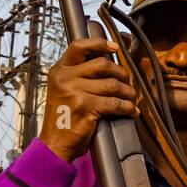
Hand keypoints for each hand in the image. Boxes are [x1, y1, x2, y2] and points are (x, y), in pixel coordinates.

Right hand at [38, 36, 138, 161]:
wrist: (55, 143)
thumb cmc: (63, 118)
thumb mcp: (63, 90)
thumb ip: (78, 76)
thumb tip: (108, 64)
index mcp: (59, 71)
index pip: (79, 46)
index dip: (99, 43)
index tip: (115, 47)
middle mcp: (66, 78)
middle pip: (103, 64)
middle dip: (121, 73)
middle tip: (127, 82)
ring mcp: (75, 92)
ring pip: (113, 84)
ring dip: (128, 92)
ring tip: (131, 99)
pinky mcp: (86, 107)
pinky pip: (116, 103)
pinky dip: (128, 108)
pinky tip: (131, 111)